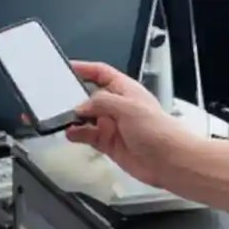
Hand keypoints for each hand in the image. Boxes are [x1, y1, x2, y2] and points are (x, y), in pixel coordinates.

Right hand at [64, 62, 200, 187]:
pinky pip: (87, 135)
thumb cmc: (160, 131)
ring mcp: (113, 125)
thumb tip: (81, 106)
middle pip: (90, 96)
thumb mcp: (128, 107)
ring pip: (86, 117)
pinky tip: (71, 133)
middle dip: (75, 97)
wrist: (169, 161)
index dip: (85, 68)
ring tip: (63, 118)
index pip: (101, 73)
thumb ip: (101, 102)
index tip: (67, 67)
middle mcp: (118, 106)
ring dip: (74, 118)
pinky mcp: (109, 143)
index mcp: (125, 90)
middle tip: (60, 99)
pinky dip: (77, 134)